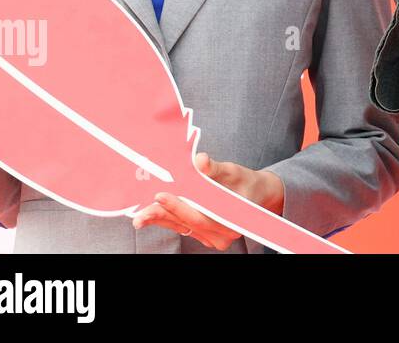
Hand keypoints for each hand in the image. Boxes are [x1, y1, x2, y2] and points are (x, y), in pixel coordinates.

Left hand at [131, 151, 284, 249]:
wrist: (259, 194)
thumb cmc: (245, 181)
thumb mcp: (232, 171)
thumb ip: (214, 168)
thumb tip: (200, 160)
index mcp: (232, 220)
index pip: (200, 216)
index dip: (179, 207)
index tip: (160, 195)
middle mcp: (223, 234)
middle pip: (188, 225)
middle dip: (162, 216)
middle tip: (139, 214)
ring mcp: (214, 238)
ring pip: (183, 228)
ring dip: (161, 219)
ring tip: (140, 214)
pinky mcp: (206, 237)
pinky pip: (184, 228)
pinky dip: (169, 220)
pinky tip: (153, 213)